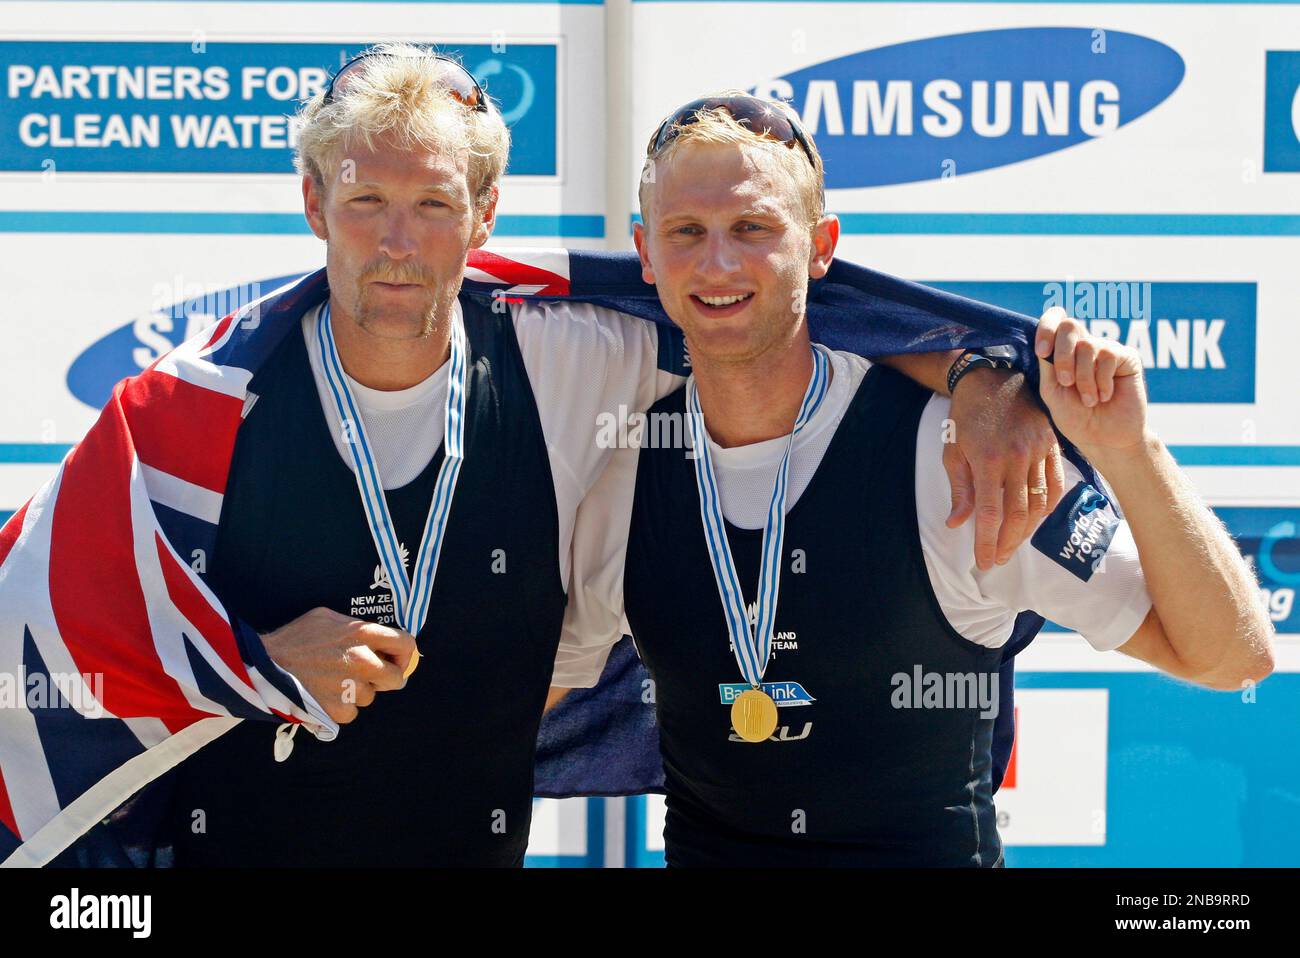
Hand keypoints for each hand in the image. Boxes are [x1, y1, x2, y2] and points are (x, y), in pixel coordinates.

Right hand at [260, 607, 416, 723]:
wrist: (264, 665)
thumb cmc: (295, 639)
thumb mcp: (328, 618)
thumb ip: (356, 627)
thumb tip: (375, 637)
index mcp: (362, 634)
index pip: (406, 644)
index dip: (405, 653)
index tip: (397, 659)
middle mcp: (363, 661)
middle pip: (397, 678)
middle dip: (386, 678)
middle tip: (369, 676)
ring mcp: (352, 688)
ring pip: (370, 697)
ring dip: (358, 692)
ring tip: (334, 682)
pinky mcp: (339, 710)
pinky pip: (352, 712)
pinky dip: (341, 707)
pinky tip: (325, 695)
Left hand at [944, 366, 1064, 570]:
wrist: (993, 377)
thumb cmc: (967, 416)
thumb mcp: (953, 451)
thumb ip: (959, 490)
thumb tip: (957, 524)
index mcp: (988, 461)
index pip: (991, 514)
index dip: (988, 542)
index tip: (983, 561)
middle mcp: (1016, 458)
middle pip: (1018, 515)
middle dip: (1008, 543)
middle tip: (998, 559)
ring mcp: (1038, 451)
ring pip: (1040, 503)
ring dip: (1027, 531)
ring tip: (1014, 545)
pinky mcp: (1052, 445)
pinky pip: (1057, 484)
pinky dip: (1048, 507)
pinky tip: (1037, 520)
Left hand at [1034, 308, 1148, 463]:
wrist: (1105, 439)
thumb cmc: (1076, 418)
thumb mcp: (1052, 391)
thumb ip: (1048, 363)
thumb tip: (1049, 338)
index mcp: (1063, 350)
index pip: (1055, 320)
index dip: (1046, 328)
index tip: (1043, 352)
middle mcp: (1085, 345)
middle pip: (1070, 325)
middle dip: (1063, 356)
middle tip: (1066, 382)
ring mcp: (1106, 349)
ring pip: (1087, 345)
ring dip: (1084, 378)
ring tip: (1089, 399)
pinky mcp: (1127, 357)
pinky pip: (1108, 355)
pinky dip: (1102, 381)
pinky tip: (1106, 395)